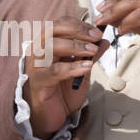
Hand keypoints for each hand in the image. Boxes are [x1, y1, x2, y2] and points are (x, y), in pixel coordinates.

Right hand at [21, 16, 107, 139]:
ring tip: (93, 51)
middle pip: (53, 30)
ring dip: (75, 46)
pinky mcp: (38, 81)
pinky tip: (87, 67)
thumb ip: (89, 55)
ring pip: (52, 46)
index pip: (59, 24)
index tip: (97, 31)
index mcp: (46, 44)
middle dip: (77, 30)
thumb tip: (103, 41)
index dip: (79, 24)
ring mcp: (35, 65)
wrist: (48, 115)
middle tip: (96, 37)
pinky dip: (72, 67)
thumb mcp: (80, 70)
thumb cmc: (61, 91)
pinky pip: (55, 70)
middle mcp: (37, 50)